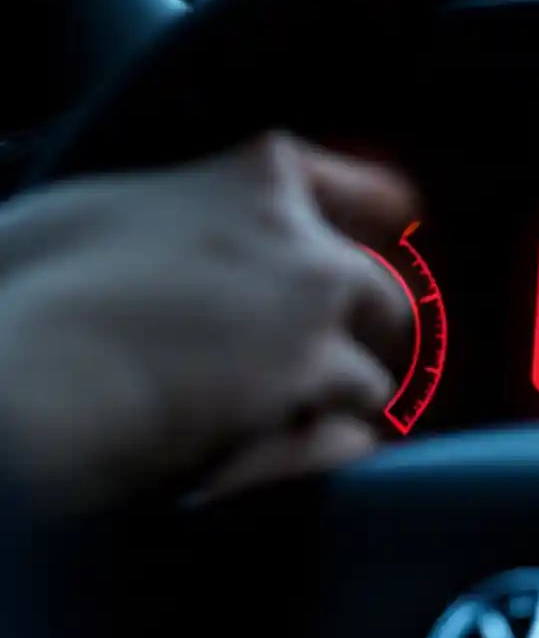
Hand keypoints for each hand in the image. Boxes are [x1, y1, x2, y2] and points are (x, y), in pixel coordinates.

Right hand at [0, 132, 415, 512]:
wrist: (23, 374)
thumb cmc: (28, 286)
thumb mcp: (91, 212)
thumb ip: (172, 212)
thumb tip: (182, 238)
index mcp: (257, 180)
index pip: (370, 191)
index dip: (384, 218)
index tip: (401, 232)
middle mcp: (307, 253)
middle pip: (386, 296)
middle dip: (365, 329)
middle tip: (329, 353)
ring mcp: (314, 332)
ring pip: (371, 378)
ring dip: (336, 401)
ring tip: (285, 419)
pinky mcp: (303, 407)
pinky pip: (351, 440)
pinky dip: (325, 453)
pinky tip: (287, 457)